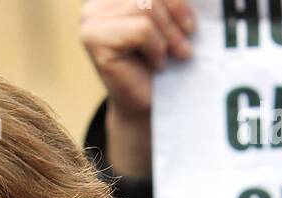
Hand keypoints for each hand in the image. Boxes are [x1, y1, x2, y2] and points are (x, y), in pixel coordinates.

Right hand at [80, 0, 196, 173]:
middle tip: (185, 47)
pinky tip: (156, 64)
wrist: (146, 104)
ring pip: (144, 7)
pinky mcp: (94, 39)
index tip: (190, 25)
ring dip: (168, 36)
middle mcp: (96, 4)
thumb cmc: (157, 63)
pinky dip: (156, 48)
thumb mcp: (166, 21)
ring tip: (174, 55)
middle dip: (174, 18)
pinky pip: (141, 30)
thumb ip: (165, 4)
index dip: (175, 2)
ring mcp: (91, 21)